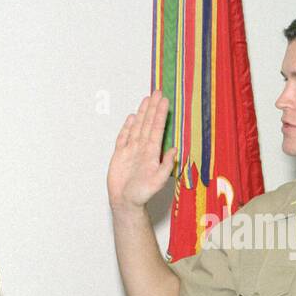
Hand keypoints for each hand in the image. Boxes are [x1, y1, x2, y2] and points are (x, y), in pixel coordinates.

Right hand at [107, 90, 178, 210]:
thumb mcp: (158, 181)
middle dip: (153, 108)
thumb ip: (166, 165)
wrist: (125, 202)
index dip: (160, 114)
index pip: (156, 129)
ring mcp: (131, 151)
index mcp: (151, 153)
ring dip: (142, 114)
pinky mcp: (120, 155)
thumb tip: (175, 150)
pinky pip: (124, 137)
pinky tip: (132, 118)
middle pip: (148, 124)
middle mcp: (142, 149)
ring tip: (147, 100)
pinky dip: (127, 127)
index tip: (164, 101)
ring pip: (137, 127)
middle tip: (158, 92)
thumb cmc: (142, 195)